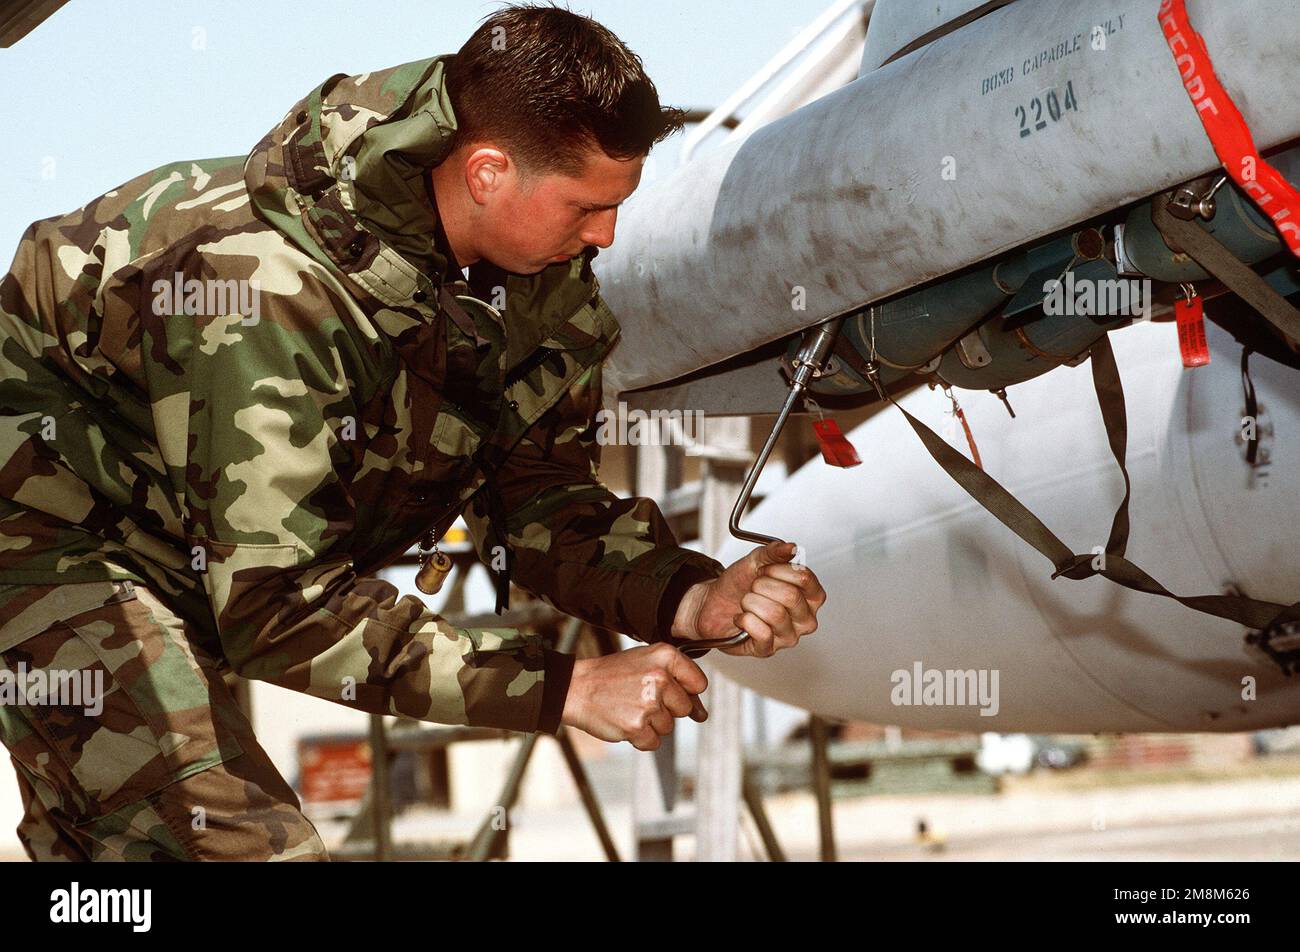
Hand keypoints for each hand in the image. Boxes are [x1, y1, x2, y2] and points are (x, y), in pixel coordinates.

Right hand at [561, 644, 708, 749]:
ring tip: (629, 706)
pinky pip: (654, 742)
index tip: (666, 689)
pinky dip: (640, 737)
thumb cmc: (613, 675)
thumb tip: (702, 714)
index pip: (699, 683)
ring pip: (668, 727)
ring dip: (651, 723)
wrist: (578, 688)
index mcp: (666, 656)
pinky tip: (624, 720)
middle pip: (685, 708)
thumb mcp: (646, 662)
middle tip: (640, 697)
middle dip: (666, 708)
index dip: (685, 690)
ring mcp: (649, 703)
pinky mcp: (637, 726)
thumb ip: (678, 681)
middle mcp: (660, 678)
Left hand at [671, 540, 825, 657]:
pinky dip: (743, 620)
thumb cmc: (739, 584)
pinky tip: (741, 619)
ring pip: (775, 614)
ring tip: (746, 602)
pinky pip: (761, 632)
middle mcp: (804, 618)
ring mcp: (789, 636)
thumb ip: (774, 552)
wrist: (713, 603)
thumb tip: (791, 548)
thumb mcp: (755, 561)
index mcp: (809, 595)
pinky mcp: (769, 649)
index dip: (779, 570)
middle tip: (753, 587)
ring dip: (751, 602)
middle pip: (791, 596)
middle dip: (762, 586)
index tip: (765, 569)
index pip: (805, 578)